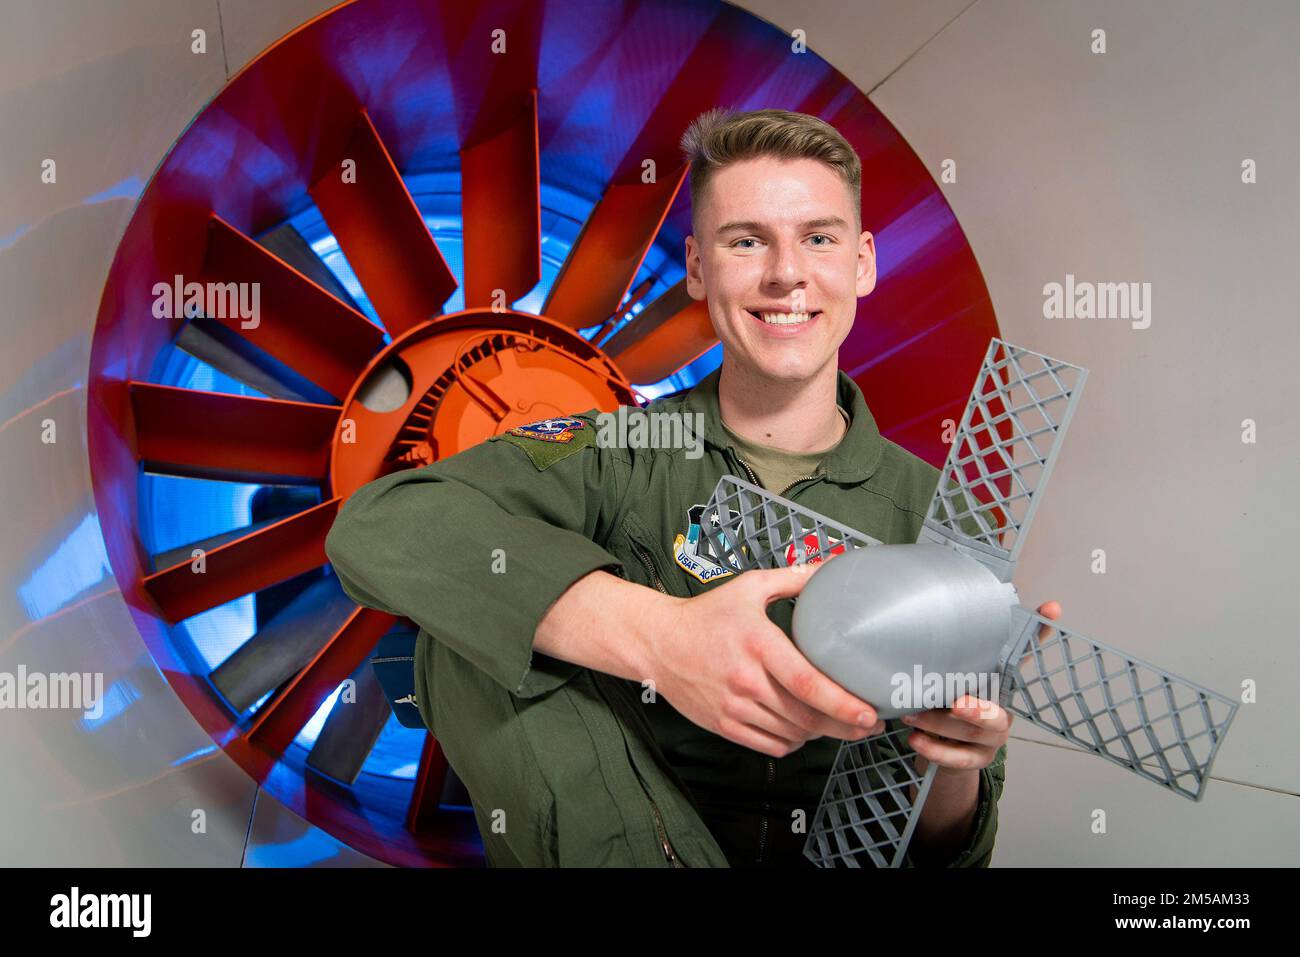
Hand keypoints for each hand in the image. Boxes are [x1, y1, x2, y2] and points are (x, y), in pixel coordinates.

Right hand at [646, 564, 886, 757]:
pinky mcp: (723, 725)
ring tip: (834, 723)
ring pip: (791, 734)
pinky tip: (800, 730)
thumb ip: (794, 578)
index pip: (807, 683)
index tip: (869, 713)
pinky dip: (792, 743)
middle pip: (806, 716)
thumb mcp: (750, 587)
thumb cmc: (707, 614)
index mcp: (758, 643)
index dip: (843, 703)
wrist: (658, 642)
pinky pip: (770, 746)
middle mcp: (746, 679)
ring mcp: (733, 706)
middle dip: (843, 726)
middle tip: (866, 726)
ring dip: (818, 733)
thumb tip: (832, 565)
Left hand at [902, 599, 1062, 775]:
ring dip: (939, 725)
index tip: (1051, 607)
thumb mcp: (948, 677)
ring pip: (973, 734)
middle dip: (979, 710)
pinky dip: (937, 750)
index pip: (1023, 656)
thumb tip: (926, 619)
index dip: (1037, 635)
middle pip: (998, 713)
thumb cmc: (947, 705)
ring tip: (911, 715)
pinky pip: (960, 758)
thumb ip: (945, 657)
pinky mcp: (978, 759)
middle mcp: (1002, 710)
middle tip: (956, 703)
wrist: (947, 751)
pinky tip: (917, 740)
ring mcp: (993, 738)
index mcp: (999, 684)